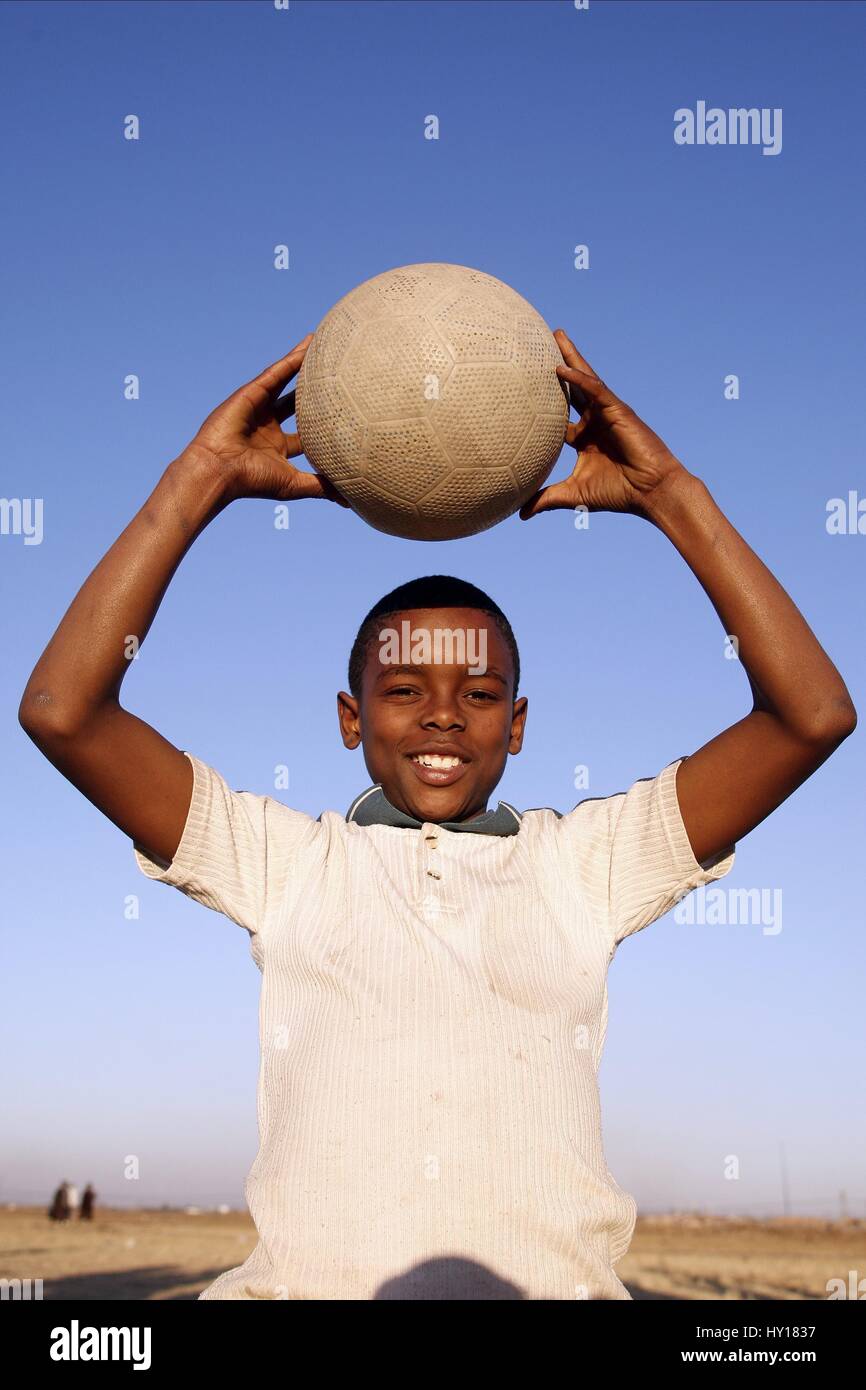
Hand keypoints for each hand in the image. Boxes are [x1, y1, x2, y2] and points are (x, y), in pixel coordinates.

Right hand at [182, 336, 349, 505]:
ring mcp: (260, 406)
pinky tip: (311, 344)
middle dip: (317, 390)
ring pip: (289, 381)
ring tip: (327, 347)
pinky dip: (294, 358)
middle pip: (300, 402)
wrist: (219, 471)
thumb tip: (352, 500)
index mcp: (278, 447)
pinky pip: (278, 371)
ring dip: (307, 364)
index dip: (327, 424)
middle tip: (341, 375)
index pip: (308, 432)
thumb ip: (321, 487)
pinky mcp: (253, 392)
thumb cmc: (253, 481)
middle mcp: (270, 425)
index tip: (350, 415)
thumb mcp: (294, 484)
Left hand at [519, 330, 686, 518]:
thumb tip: (518, 514)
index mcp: (584, 437)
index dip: (541, 402)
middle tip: (539, 344)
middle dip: (558, 364)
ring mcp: (606, 412)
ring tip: (555, 335)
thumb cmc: (618, 492)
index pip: (558, 415)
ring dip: (570, 356)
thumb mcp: (573, 494)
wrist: (651, 492)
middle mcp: (594, 420)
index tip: (521, 389)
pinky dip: (578, 378)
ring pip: (584, 379)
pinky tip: (560, 367)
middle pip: (571, 388)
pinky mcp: (618, 410)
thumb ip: (546, 498)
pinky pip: (595, 390)